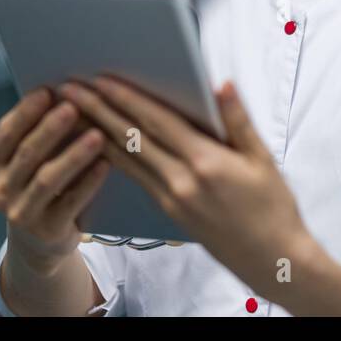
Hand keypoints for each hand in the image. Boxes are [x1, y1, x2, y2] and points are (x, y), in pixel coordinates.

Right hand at [0, 87, 110, 276]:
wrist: (40, 243)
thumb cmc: (39, 187)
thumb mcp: (28, 164)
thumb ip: (37, 135)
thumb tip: (66, 93)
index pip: (6, 133)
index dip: (26, 111)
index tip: (48, 90)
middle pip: (26, 154)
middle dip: (50, 128)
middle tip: (73, 106)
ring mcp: (20, 214)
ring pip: (47, 179)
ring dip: (73, 154)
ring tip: (97, 134)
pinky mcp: (46, 232)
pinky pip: (70, 203)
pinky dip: (89, 182)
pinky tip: (106, 164)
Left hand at [61, 75, 317, 298]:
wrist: (271, 260)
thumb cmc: (273, 207)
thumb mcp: (262, 159)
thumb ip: (237, 120)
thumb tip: (220, 85)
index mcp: (205, 162)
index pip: (156, 122)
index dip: (125, 99)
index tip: (99, 80)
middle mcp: (180, 181)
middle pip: (130, 138)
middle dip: (97, 110)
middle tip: (68, 90)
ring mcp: (170, 198)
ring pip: (125, 159)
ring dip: (95, 132)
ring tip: (71, 113)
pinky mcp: (167, 210)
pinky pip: (134, 177)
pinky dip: (112, 157)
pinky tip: (97, 144)